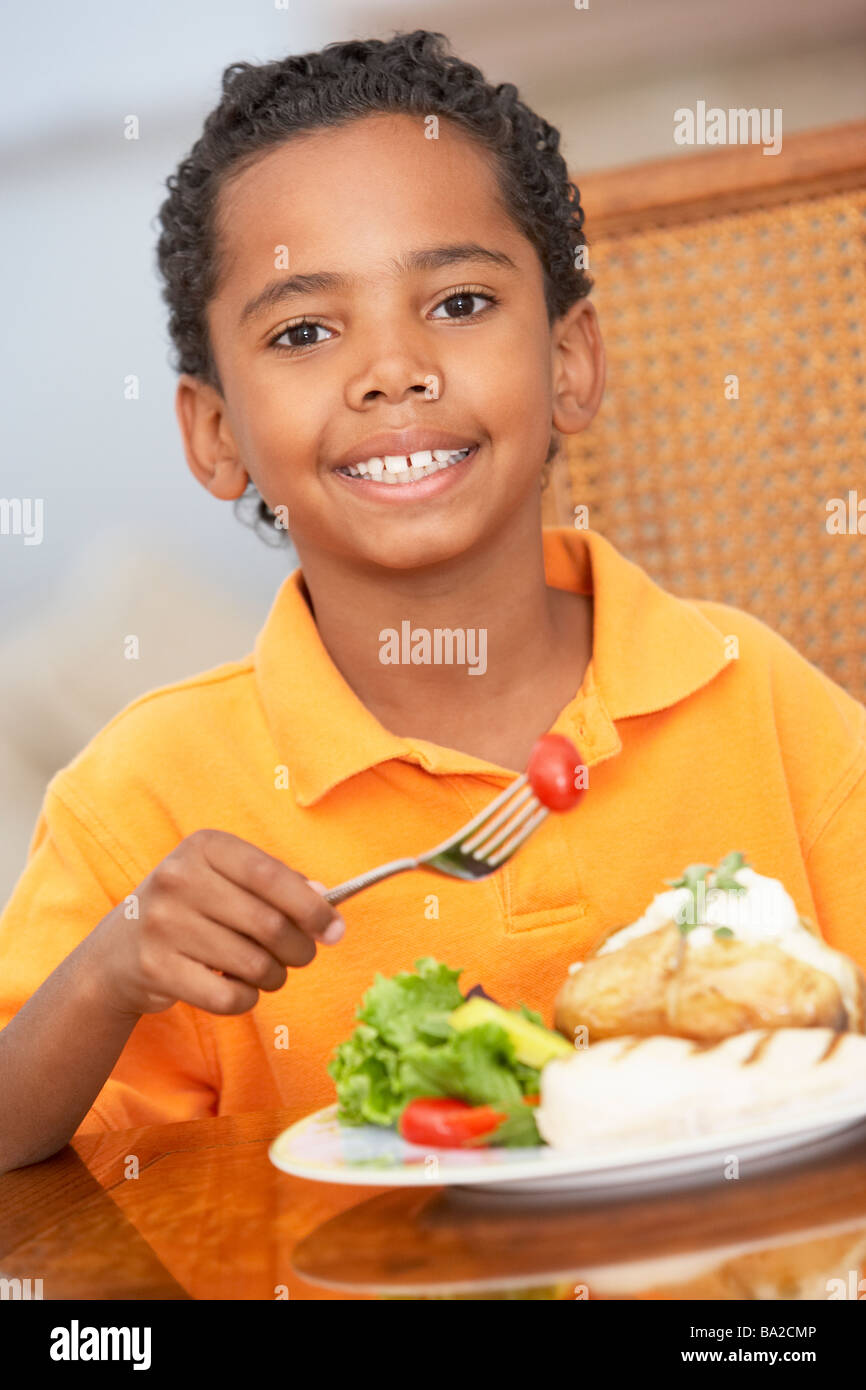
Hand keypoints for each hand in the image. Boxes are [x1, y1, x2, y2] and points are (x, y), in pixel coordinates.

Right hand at [88, 829, 344, 1016]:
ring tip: (267, 971)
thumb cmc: (193, 909)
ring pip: (254, 964)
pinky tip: (239, 988)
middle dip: (301, 948)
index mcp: (204, 846)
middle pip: (269, 924)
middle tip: (302, 955)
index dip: (312, 907)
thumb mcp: (227, 880)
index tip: (336, 930)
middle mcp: (178, 879)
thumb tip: (325, 899)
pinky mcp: (155, 969)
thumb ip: (277, 884)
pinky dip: (247, 999)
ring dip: (274, 976)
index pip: (271, 876)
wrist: (119, 951)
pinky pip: (229, 997)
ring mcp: (162, 924)